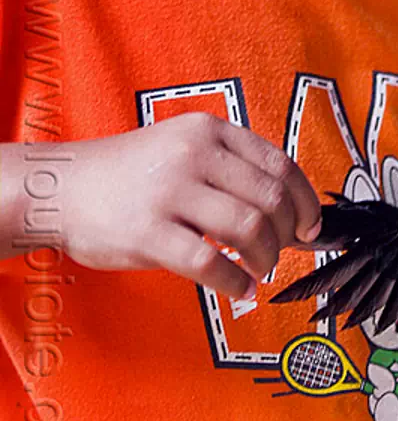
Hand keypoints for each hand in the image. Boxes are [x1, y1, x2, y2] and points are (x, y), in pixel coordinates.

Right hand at [59, 112, 320, 298]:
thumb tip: (291, 214)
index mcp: (210, 131)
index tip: (310, 226)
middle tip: (284, 252)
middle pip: (271, 198)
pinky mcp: (149, 232)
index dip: (305, 201)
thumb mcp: (184, 148)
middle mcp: (195, 154)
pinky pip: (210, 263)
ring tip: (259, 270)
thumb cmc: (133, 175)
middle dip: (288, 234)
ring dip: (266, 258)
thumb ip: (232, 171)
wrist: (64, 187)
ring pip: (249, 228)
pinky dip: (236, 282)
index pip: (280, 164)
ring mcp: (171, 192)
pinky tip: (239, 289)